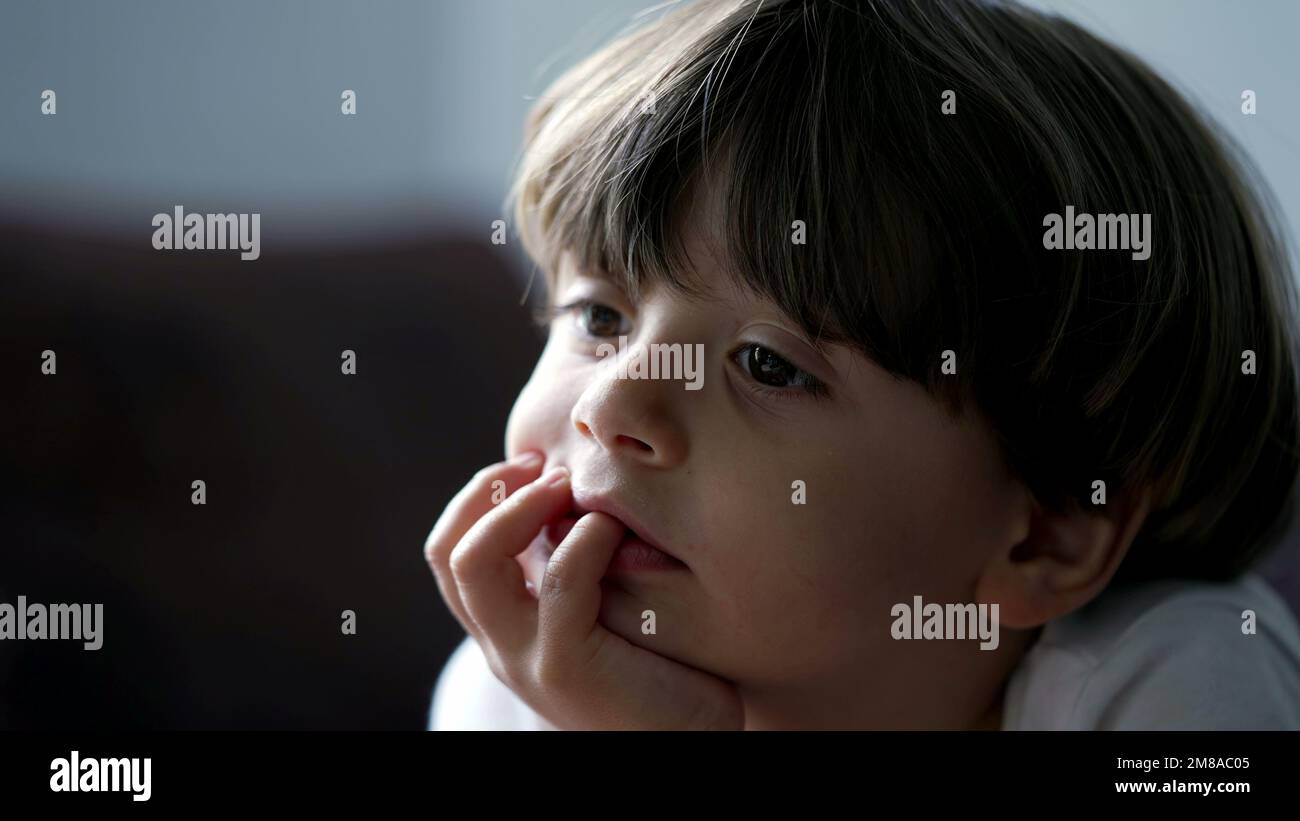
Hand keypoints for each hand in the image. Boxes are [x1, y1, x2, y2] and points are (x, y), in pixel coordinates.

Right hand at [425, 453, 743, 729]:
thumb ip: (583, 563)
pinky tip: (615, 528)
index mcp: (506, 625)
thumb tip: (584, 488)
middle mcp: (501, 643)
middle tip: (543, 466)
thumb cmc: (662, 670)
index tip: (533, 465)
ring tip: (567, 485)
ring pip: (474, 562)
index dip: (478, 497)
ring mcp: (525, 658)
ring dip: (518, 507)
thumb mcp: (608, 604)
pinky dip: (585, 540)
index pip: (449, 551)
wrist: (686, 742)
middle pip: (446, 551)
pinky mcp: (566, 669)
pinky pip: (559, 585)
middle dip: (488, 491)